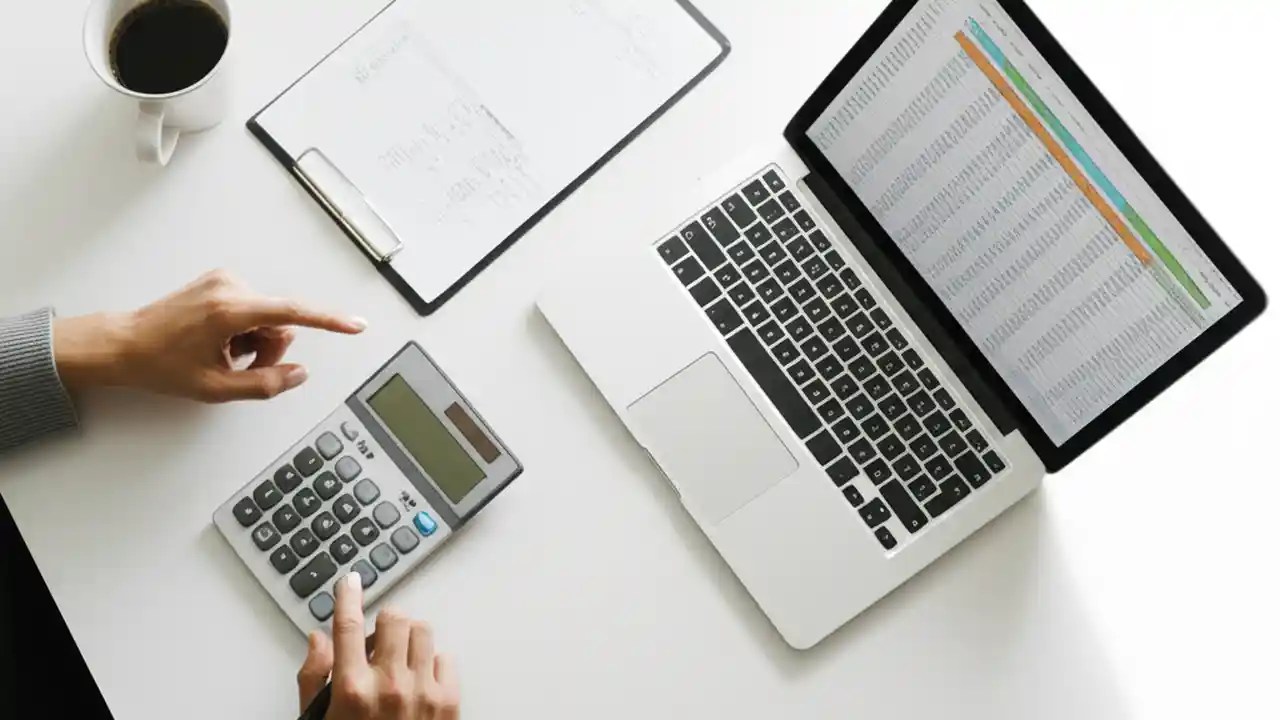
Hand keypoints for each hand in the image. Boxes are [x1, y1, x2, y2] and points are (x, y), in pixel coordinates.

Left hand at [53, 269, 365, 401]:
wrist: (123, 344)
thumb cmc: (159, 363)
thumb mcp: (214, 388)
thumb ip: (264, 385)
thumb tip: (298, 374)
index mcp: (230, 311)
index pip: (293, 315)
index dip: (329, 322)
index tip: (355, 325)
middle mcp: (230, 287)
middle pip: (281, 323)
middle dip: (269, 350)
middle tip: (238, 367)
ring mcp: (224, 281)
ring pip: (268, 318)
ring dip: (255, 343)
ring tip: (223, 355)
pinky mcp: (220, 282)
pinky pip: (253, 309)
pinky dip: (244, 331)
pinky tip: (218, 341)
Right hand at [297, 573, 460, 719]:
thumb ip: (315, 677)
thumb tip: (319, 640)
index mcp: (352, 689)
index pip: (348, 625)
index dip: (348, 595)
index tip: (350, 580)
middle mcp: (390, 685)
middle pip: (394, 618)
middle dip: (383, 624)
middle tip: (376, 642)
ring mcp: (423, 692)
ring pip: (423, 631)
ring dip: (408, 639)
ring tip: (397, 662)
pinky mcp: (449, 702)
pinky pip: (446, 658)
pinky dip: (431, 663)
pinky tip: (417, 680)